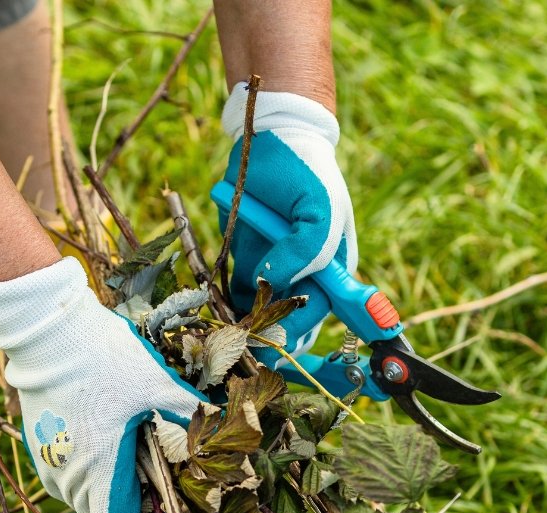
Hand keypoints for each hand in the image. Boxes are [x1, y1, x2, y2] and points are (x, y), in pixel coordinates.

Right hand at [0, 259, 203, 512]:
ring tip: (153, 490)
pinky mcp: (42, 447)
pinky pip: (75, 477)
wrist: (43, 327)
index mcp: (99, 475)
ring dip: (118, 500)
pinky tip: (123, 456)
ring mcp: (51, 465)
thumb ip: (191, 417)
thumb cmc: (102, 357)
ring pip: (90, 499)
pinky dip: (100, 478)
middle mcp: (69, 481)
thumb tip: (223, 438)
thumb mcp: (158, 384)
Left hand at [218, 84, 355, 359]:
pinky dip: (225, 305)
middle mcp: (304, 275)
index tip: (276, 339)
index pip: (319, 312)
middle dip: (267, 333)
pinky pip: (235, 294)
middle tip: (242, 338)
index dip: (300, 327)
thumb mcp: (319, 212)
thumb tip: (270, 283)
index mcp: (332, 269)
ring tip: (225, 328)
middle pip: (289, 322)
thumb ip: (305, 252)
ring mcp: (274, 270)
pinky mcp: (244, 261)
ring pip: (260, 314)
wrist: (272, 139)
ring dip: (242, 323)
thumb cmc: (308, 175)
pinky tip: (214, 309)